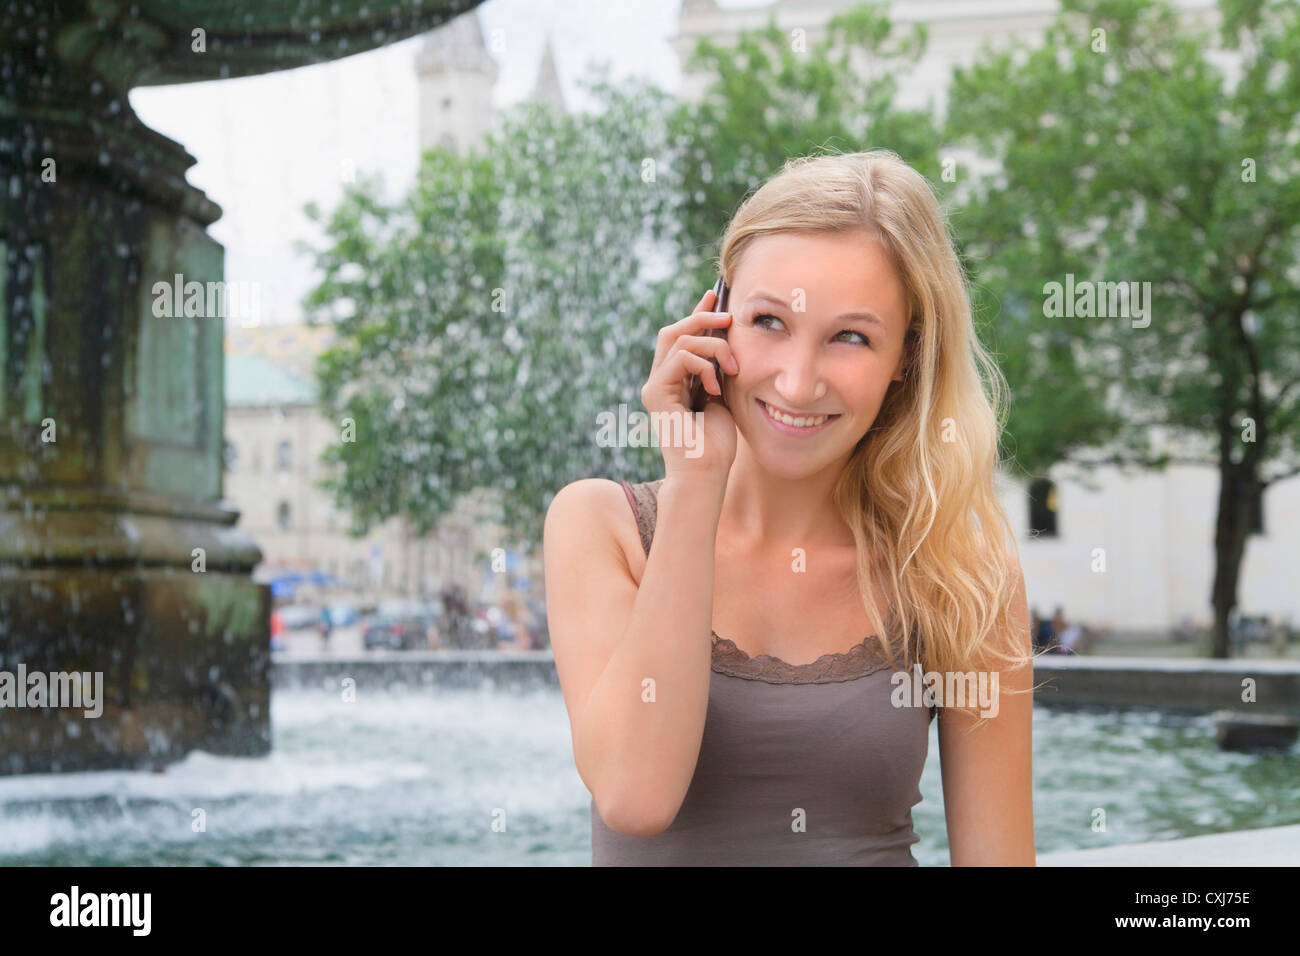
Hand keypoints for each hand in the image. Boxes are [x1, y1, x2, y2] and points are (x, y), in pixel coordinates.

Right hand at [640, 286, 738, 483]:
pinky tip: (714, 388)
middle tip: (729, 318)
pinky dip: (704, 366)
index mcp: (674, 381)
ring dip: (713, 347)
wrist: (707, 472)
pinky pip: (680, 359)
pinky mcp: (655, 394)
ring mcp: (654, 387)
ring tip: (733, 368)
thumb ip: (717, 367)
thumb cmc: (717, 442)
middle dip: (702, 317)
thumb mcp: (723, 393)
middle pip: (673, 331)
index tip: (715, 294)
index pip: (682, 337)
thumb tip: (724, 336)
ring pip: (679, 340)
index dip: (698, 313)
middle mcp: (659, 381)